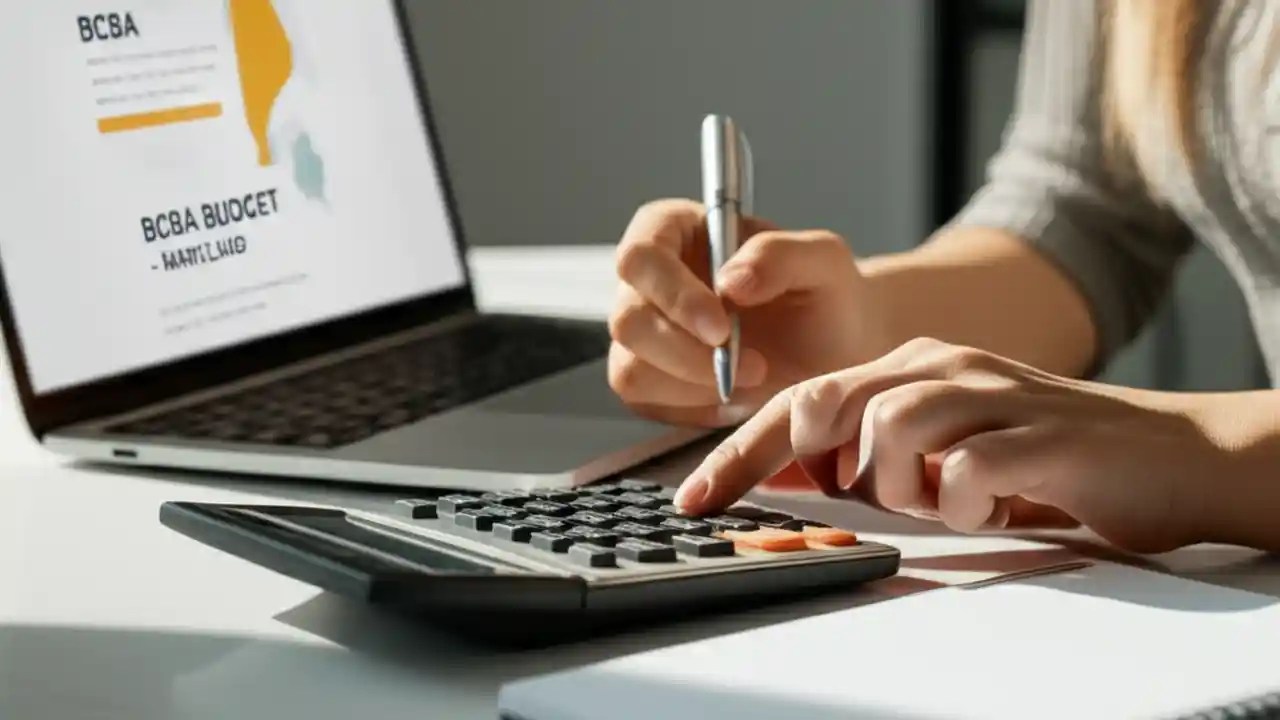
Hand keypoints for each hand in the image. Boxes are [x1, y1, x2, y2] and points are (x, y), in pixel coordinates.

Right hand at [608, 199, 893, 427]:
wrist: (835, 350)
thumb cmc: (825, 295)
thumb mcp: (823, 262)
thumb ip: (780, 255)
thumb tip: (730, 280)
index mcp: (673, 230)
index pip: (640, 257)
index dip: (672, 295)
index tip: (722, 327)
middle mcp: (647, 281)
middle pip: (627, 320)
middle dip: (686, 353)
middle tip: (754, 367)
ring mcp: (642, 333)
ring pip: (629, 368)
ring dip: (692, 384)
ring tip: (754, 378)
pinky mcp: (647, 380)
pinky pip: (645, 401)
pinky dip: (692, 406)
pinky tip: (734, 394)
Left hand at [674, 337, 1228, 553]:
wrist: (1164, 451)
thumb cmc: (1040, 454)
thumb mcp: (942, 448)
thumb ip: (875, 453)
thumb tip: (799, 480)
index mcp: (910, 365)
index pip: (800, 403)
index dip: (739, 455)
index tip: (694, 500)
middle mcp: (940, 367)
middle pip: (828, 403)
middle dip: (813, 463)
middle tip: (856, 493)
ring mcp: (989, 394)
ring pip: (889, 431)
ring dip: (900, 487)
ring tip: (945, 499)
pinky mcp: (1036, 434)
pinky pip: (964, 472)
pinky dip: (964, 504)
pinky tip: (993, 505)